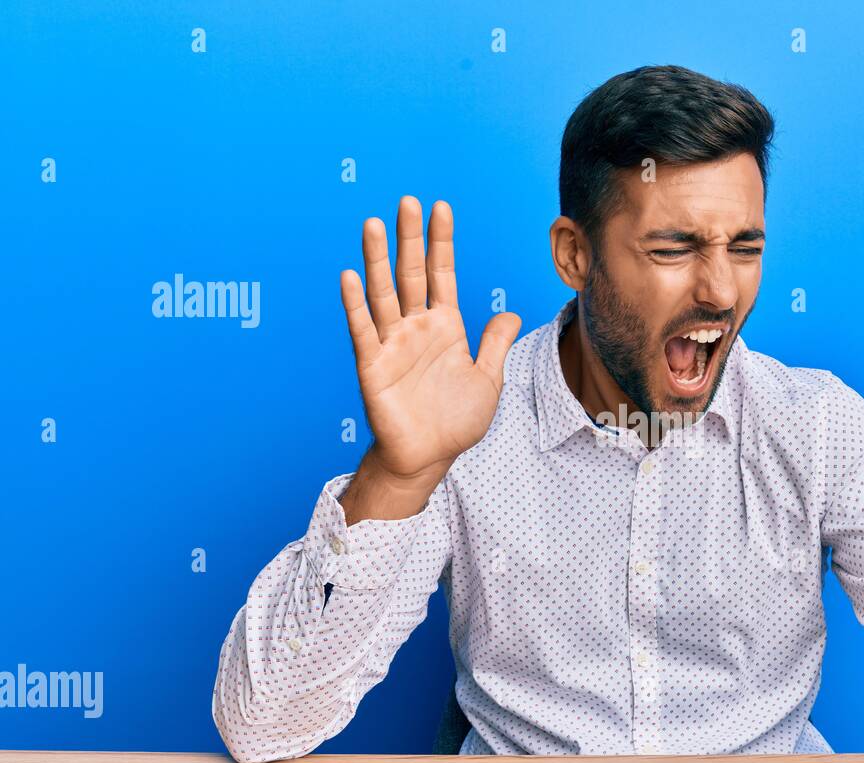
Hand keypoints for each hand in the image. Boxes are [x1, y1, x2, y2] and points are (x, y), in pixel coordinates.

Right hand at [341, 196, 521, 483]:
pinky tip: (350, 276)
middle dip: (410, 238)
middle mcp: (416, 328)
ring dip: (377, 259)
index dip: (442, 242)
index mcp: (445, 327)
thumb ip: (495, 345)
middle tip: (407, 201)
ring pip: (384, 293)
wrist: (428, 457)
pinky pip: (363, 330)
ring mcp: (392, 343)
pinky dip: (355, 304)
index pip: (443, 274)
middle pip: (412, 273)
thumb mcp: (488, 380)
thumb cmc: (455, 422)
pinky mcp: (372, 364)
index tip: (440, 208)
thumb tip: (511, 314)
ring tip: (373, 224)